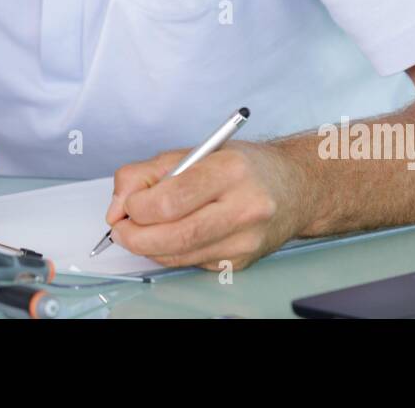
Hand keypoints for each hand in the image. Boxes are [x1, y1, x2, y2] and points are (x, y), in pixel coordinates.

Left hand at [105, 141, 311, 270]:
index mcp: (229, 171)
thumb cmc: (245, 167)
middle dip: (135, 235)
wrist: (295, 188)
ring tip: (142, 230)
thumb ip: (148, 173)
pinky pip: (192, 263)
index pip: (170, 200)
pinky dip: (172, 252)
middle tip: (121, 228)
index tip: (126, 205)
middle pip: (174, 235)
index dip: (137, 207)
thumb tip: (119, 204)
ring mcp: (245, 240)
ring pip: (179, 255)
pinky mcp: (242, 261)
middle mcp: (243, 207)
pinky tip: (173, 235)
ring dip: (149, 246)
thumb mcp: (196, 152)